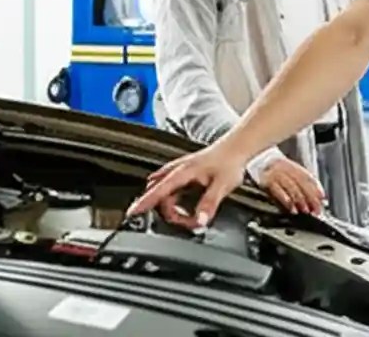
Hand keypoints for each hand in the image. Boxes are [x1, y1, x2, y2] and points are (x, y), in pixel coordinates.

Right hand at [125, 142, 246, 229]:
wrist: (236, 147)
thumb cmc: (229, 161)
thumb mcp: (222, 186)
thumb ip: (209, 204)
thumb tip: (200, 221)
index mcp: (182, 173)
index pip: (157, 191)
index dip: (144, 203)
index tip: (132, 213)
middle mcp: (178, 171)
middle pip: (161, 197)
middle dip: (169, 213)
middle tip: (188, 222)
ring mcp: (180, 171)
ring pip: (166, 194)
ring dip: (174, 208)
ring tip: (192, 217)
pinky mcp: (185, 173)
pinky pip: (172, 190)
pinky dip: (175, 201)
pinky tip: (184, 206)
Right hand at [257, 156, 324, 215]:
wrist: (253, 161)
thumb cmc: (273, 169)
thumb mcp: (287, 171)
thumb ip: (300, 180)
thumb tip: (316, 194)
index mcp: (291, 165)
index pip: (307, 176)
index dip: (316, 188)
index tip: (322, 198)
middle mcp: (284, 168)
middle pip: (301, 183)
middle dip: (310, 197)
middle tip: (316, 208)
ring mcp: (275, 174)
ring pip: (291, 187)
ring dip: (300, 200)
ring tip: (305, 210)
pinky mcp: (266, 181)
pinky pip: (278, 191)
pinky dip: (286, 200)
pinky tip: (291, 208)